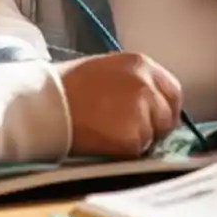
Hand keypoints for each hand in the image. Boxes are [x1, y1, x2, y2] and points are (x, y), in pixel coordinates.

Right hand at [55, 52, 182, 158]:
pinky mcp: (132, 137)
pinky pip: (137, 151)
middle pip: (167, 116)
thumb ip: (134, 83)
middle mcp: (147, 85)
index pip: (173, 91)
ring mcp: (142, 111)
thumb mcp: (108, 70)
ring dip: (136, 140)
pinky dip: (123, 151)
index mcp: (142, 64)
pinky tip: (102, 140)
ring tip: (106, 132)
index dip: (164, 109)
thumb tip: (151, 103)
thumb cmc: (67, 87)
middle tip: (129, 132)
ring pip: (152, 136)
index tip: (154, 120)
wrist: (44, 105)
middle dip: (153, 128)